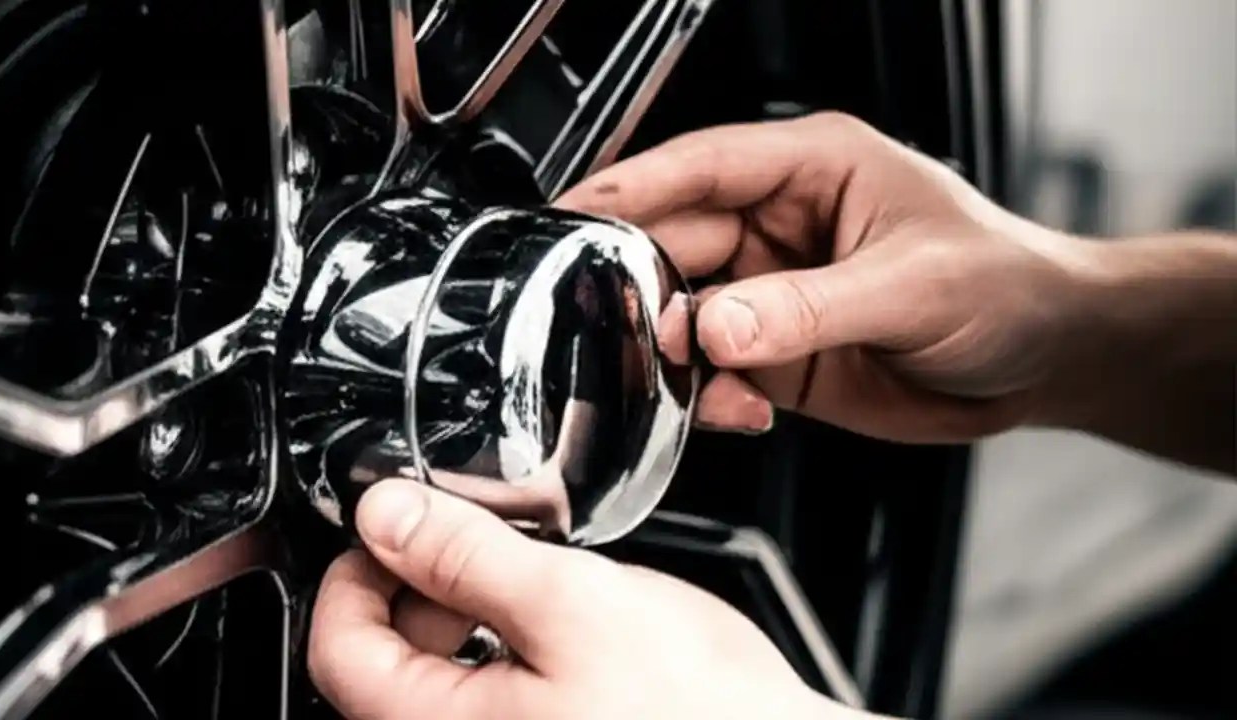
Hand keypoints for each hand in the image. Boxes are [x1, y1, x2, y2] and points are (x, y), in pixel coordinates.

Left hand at [308, 479, 862, 719]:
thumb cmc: (706, 715)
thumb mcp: (576, 605)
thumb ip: (466, 557)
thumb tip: (385, 516)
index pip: (339, 650)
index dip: (353, 570)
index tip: (390, 523)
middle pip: (384, 665)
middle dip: (416, 586)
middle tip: (476, 537)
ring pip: (440, 680)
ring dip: (464, 614)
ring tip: (532, 575)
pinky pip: (494, 700)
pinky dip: (505, 649)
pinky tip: (560, 626)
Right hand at [557, 112, 1091, 442]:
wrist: (1047, 359)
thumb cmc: (1008, 286)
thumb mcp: (912, 287)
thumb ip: (808, 309)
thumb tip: (717, 327)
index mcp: (811, 171)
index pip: (700, 166)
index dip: (628, 187)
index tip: (570, 215)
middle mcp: (782, 226)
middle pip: (676, 243)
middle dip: (641, 286)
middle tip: (618, 327)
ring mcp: (776, 294)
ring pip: (686, 315)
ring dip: (672, 352)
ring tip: (680, 380)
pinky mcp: (780, 354)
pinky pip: (717, 372)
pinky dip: (712, 397)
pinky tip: (736, 410)